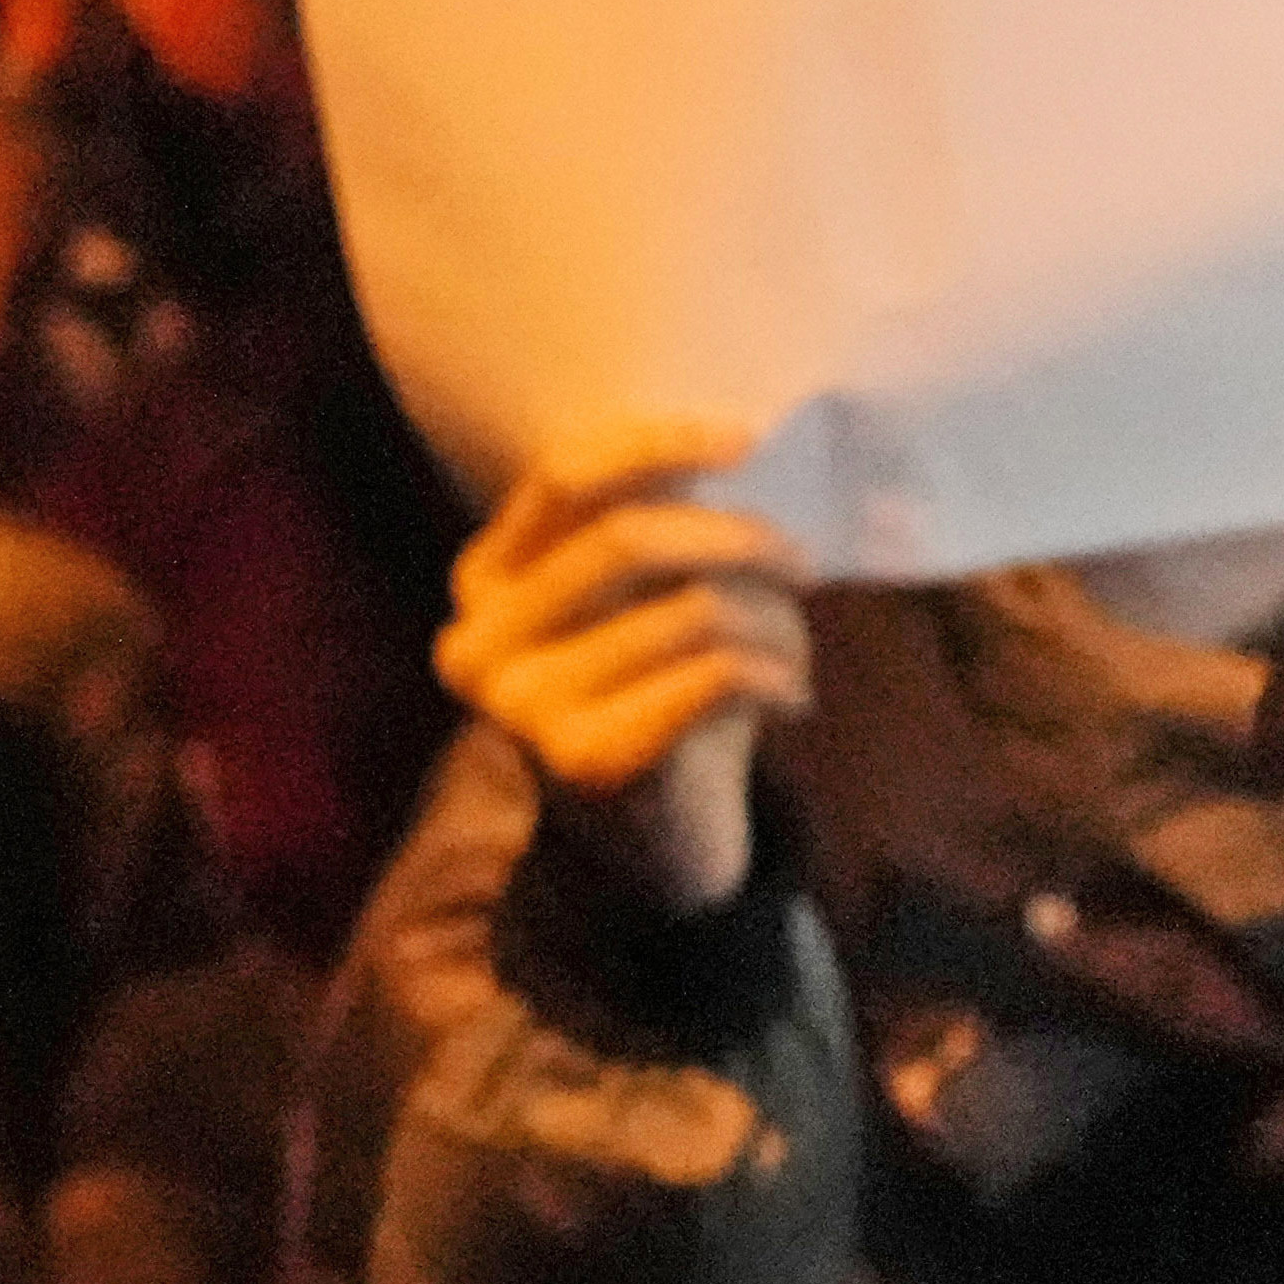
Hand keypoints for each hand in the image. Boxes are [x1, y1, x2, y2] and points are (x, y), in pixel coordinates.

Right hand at [436, 434, 816, 918]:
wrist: (654, 843)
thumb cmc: (656, 694)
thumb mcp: (641, 602)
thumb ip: (654, 526)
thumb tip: (732, 440)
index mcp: (484, 579)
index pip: (565, 478)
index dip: (656, 445)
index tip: (746, 439)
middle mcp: (481, 642)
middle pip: (629, 539)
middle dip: (740, 539)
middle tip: (802, 566)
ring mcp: (523, 707)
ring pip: (690, 609)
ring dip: (774, 624)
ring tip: (791, 655)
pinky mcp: (585, 761)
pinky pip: (714, 676)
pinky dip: (777, 676)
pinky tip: (790, 698)